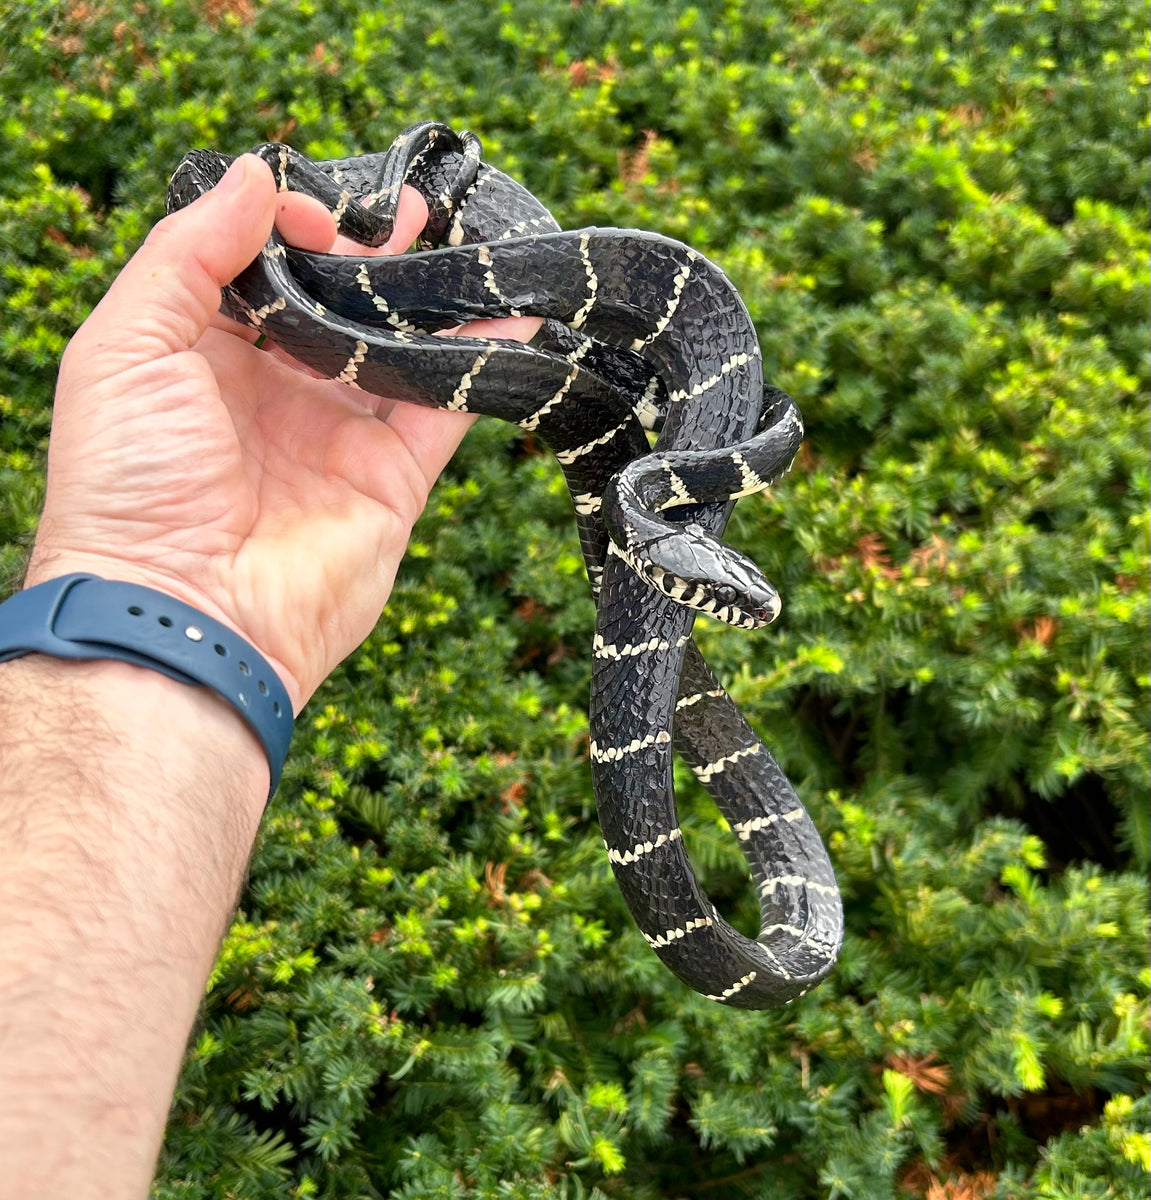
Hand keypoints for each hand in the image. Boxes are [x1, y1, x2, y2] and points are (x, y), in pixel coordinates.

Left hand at [26, 153, 538, 710]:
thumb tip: (256, 178)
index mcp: (203, 359)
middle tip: (412, 214)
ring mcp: (339, 436)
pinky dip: (483, 362)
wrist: (185, 614)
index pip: (259, 270)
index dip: (291, 229)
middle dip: (372, 258)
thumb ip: (186, 255)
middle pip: (336, 306)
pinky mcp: (393, 479)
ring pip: (398, 350)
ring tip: (466, 248)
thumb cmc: (131, 484)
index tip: (322, 214)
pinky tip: (513, 314)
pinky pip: (446, 408)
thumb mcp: (125, 347)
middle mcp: (275, 394)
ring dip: (432, 301)